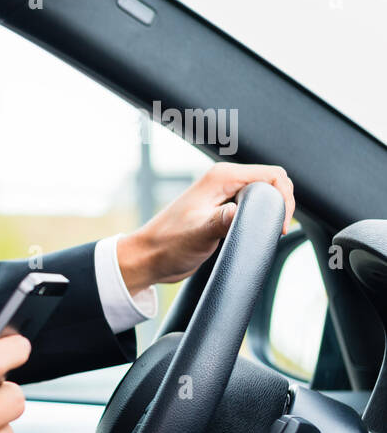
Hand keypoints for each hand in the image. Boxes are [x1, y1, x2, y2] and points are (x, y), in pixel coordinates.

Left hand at [116, 163, 295, 293]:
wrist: (149, 258)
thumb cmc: (168, 245)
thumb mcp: (198, 234)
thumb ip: (222, 221)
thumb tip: (241, 212)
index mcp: (220, 177)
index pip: (272, 174)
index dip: (284, 198)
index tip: (279, 224)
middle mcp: (223, 181)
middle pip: (272, 183)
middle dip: (281, 204)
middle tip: (276, 230)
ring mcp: (224, 195)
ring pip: (263, 196)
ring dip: (270, 212)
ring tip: (266, 233)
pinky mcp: (223, 210)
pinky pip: (253, 207)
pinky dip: (260, 218)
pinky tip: (255, 234)